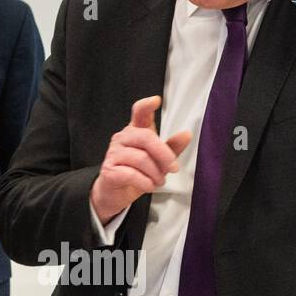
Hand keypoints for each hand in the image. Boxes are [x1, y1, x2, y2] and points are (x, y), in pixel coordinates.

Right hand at [89, 95, 192, 223]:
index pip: (138, 112)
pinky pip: (131, 175)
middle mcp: (122, 138)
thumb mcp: (158, 161)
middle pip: (146, 137)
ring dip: (156, 174)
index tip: (156, 101)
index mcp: (135, 131)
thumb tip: (186, 134)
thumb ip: (171, 148)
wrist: (115, 194)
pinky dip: (145, 183)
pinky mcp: (109, 171)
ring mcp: (113, 154)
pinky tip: (149, 186)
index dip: (146, 105)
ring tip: (159, 182)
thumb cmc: (137, 173)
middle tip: (173, 168)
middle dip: (164, 154)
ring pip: (141, 159)